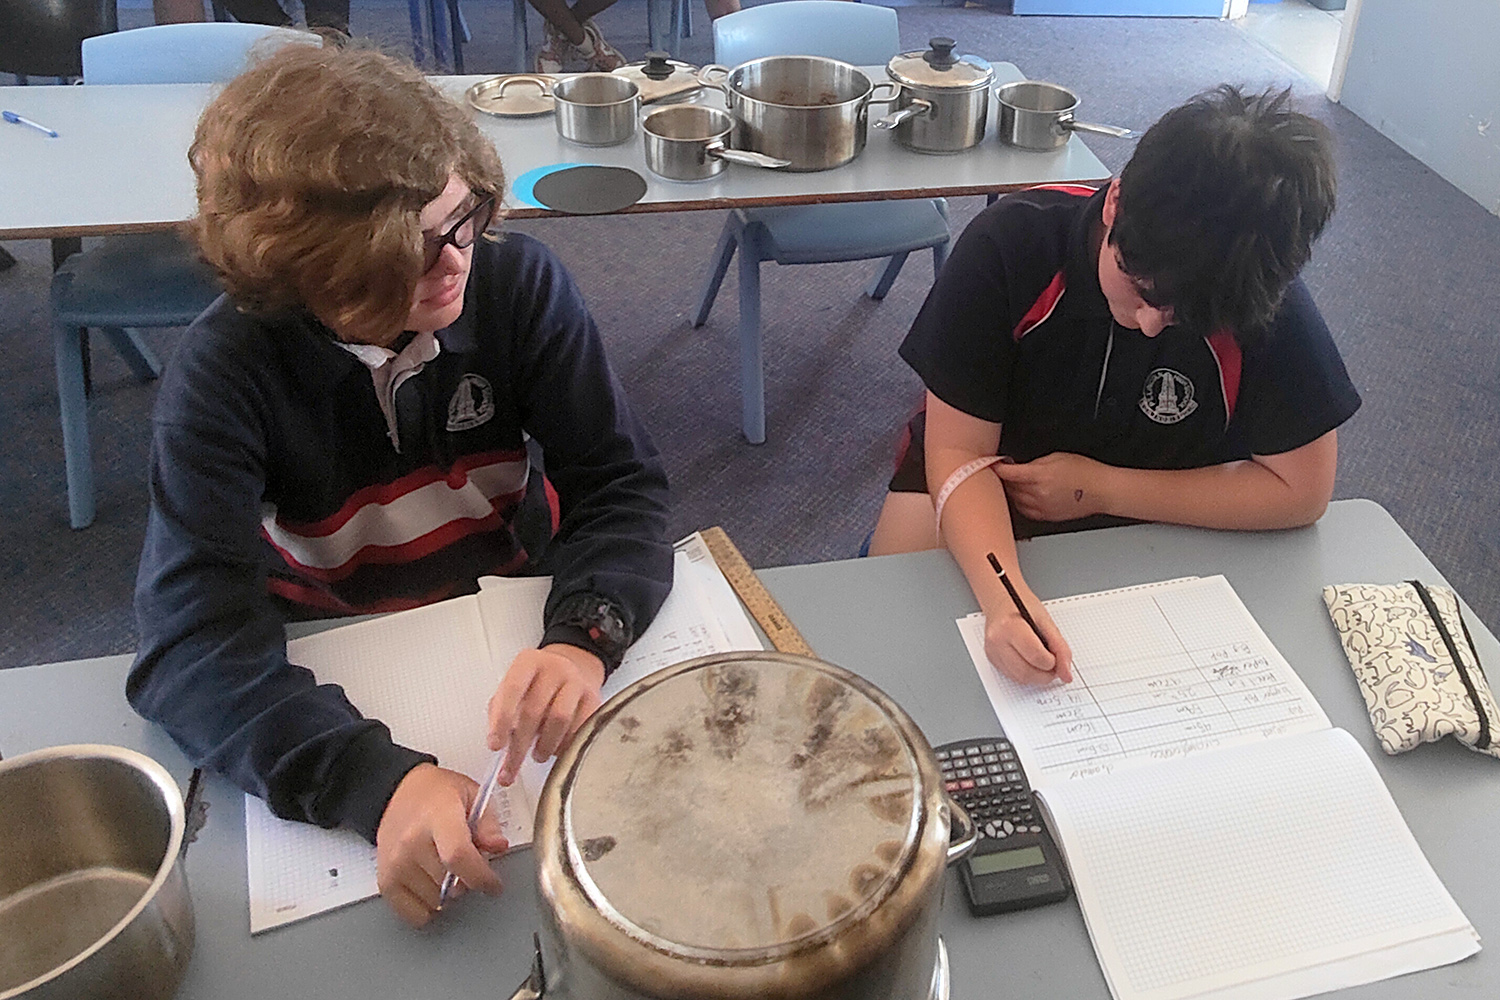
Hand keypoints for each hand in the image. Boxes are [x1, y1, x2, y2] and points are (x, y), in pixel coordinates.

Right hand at [375, 763, 507, 926]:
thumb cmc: (435, 793)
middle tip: (467, 863)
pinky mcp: (386, 880)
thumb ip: (488, 823)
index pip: (458, 857)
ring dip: (448, 893)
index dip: (481, 877)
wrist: (396, 790)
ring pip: (436, 901)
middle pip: (450, 883)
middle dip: (468, 880)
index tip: (494, 884)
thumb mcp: (471, 794)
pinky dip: (428, 907)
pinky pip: (414, 913)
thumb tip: (498, 847)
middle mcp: (412, 842)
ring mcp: (396, 864)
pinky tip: (432, 886)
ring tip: (445, 866)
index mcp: (437, 817)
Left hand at [487, 643, 604, 786]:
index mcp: (528, 662)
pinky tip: (557, 749)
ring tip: (538, 755)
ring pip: (559, 720)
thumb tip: (498, 744)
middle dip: (519, 745)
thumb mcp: (514, 687)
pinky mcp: (594, 698)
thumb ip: (500, 711)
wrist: (574, 667)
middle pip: (534, 710)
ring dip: (545, 746)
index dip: (501, 720)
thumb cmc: (538, 683)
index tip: (495, 746)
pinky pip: (580, 727)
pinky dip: (566, 745)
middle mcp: (554, 668)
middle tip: (511, 767)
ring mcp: (576, 682)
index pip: (512, 690)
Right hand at [984, 602, 1073, 685]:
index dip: (1052, 663)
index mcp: (1011, 626)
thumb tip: (1066, 674)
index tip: (1057, 658)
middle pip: (1026, 673)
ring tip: (1043, 663)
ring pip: (1020, 679)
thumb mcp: (1047, 621)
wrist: (1001, 600)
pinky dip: (1027, 674)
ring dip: (1037, 677)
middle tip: (1054, 666)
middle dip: (1046, 675)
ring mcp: (992, 652)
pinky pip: (1013, 677)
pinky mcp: (992, 659)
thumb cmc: (1023, 606)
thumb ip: (1060, 648)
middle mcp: (997, 641)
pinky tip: (1031, 662)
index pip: (1036, 657)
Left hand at [992, 453, 1108, 521]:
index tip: (991, 464)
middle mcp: (1038, 494)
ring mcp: (1041, 508)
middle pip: (1009, 487)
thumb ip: (1034, 463)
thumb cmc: (1084, 472)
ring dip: (1011, 491)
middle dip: (1004, 478)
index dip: (997, 468)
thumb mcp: (1057, 457)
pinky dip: (1019, 503)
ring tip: (1015, 483)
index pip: (1010, 473)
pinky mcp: (1045, 517)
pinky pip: (1024, 511)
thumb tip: (1018, 467)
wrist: (1101, 490)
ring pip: (1014, 500)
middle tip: (1003, 471)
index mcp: (1040, 476)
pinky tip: (1023, 496)